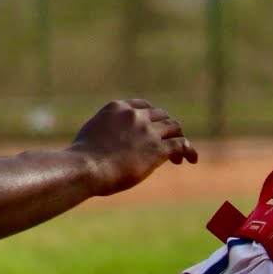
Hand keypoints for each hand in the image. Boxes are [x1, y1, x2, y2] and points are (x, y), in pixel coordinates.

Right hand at [70, 99, 198, 195]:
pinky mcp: (158, 148)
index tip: (154, 129)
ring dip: (179, 139)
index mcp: (116, 108)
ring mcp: (148, 131)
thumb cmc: (81, 158)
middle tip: (166, 146)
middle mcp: (134, 115)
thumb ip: (106, 132)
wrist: (85, 167)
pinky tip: (190, 160)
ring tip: (179, 157)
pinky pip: (181, 145)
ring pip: (175, 128)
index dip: (152, 117)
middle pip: (162, 116)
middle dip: (166, 129)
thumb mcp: (91, 134)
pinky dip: (188, 151)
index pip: (143, 106)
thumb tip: (109, 144)